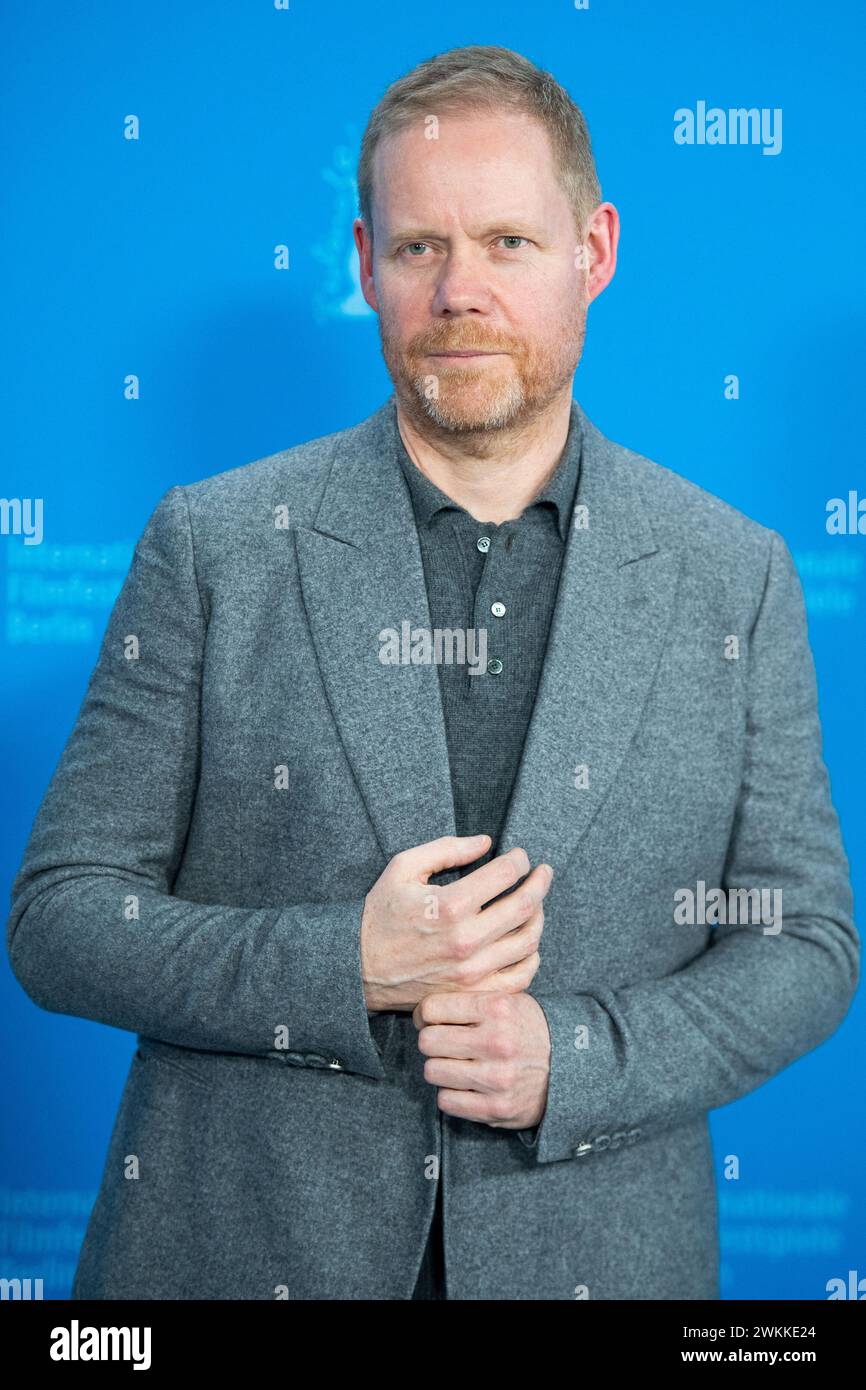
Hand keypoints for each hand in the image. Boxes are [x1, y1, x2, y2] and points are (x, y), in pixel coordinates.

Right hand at [360, 834, 551, 1011]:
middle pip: (525, 906)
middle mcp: (467, 940)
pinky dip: (532, 957)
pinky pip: (520, 977)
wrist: (358, 967)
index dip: (520, 860)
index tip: (521, 856)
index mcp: (450, 905)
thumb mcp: (404, 867)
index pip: (505, 874)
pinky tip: (528, 941)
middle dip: (540, 883)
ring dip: (539, 916)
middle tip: (543, 872)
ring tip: (537, 903)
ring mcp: (473, 971)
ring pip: (528, 941)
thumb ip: (447, 849)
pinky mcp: (473, 992)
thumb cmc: (381, 913)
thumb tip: (486, 842)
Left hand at [412, 989, 551, 1130]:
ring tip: (454, 1065)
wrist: (570, 1067)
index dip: (425, 1015)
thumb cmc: (527, 1029)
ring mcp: (497, 1077)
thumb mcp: (508, 1000)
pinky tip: (464, 1086)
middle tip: (442, 1044)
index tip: (429, 1020)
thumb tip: (422, 1009)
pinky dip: (450, 1094)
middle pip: (427, 1041)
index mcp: (498, 1007)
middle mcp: (497, 1041)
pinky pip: (446, 1101)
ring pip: (432, 1071)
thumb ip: (471, 998)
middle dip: (431, 1042)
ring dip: (439, 1069)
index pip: (432, 1008)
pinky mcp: (497, 1107)